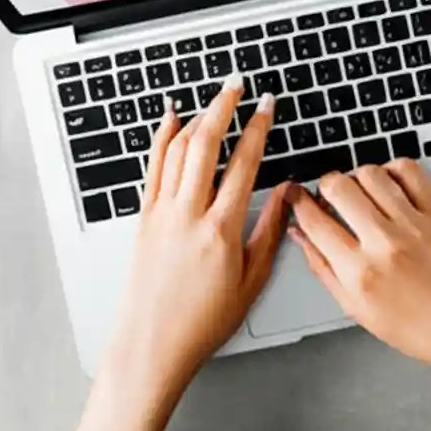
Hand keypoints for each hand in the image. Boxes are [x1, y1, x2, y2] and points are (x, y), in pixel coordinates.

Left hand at [66, 75, 287, 430]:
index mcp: (220, 230)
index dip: (258, 128)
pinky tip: (171, 119)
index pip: (244, 164)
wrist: (152, 345)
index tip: (268, 106)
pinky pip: (153, 167)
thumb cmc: (203, 322)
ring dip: (197, 117)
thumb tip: (286, 194)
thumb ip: (271, 231)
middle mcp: (187, 215)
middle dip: (224, 107)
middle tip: (238, 86)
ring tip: (213, 99)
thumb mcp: (251, 281)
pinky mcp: (143, 219)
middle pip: (206, 144)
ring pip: (177, 149)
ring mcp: (161, 214)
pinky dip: (162, 138)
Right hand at [287, 161, 430, 409]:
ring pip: (370, 173)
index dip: (297, 201)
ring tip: (363, 193)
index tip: (295, 194)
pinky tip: (391, 186)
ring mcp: (414, 224)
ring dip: (358, 177)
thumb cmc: (419, 329)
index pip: (313, 220)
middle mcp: (383, 243)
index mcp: (358, 272)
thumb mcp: (358, 310)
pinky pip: (410, 171)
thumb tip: (300, 235)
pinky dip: (394, 170)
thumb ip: (323, 269)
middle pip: (337, 186)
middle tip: (330, 196)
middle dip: (326, 186)